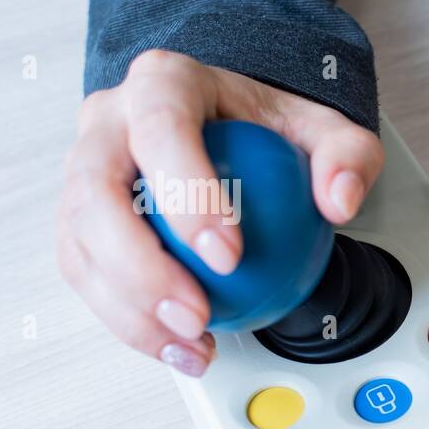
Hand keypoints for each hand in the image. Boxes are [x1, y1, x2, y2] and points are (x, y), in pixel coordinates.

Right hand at [57, 50, 383, 375]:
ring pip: (81, 243)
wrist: (232, 134)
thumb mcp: (326, 131)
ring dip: (130, 308)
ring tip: (191, 341)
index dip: (186, 193)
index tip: (230, 254)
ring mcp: (86, 170)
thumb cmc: (267, 130)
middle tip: (197, 314)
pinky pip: (89, 275)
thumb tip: (339, 199)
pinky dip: (129, 320)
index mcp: (165, 83)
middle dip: (140, 267)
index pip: (163, 129)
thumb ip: (346, 157)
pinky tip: (179, 346)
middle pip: (97, 192)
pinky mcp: (82, 220)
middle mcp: (110, 120)